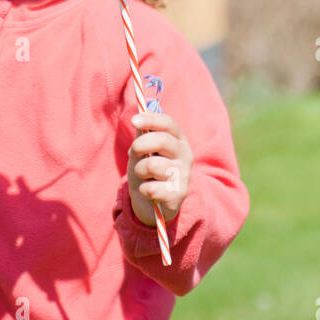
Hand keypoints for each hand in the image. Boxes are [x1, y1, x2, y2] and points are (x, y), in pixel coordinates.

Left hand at [127, 112, 192, 226]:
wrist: (152, 204)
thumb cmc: (147, 172)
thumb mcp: (143, 151)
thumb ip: (143, 134)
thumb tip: (140, 115)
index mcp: (178, 141)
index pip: (168, 123)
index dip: (151, 120)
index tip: (133, 121)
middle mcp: (186, 156)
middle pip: (162, 140)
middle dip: (140, 145)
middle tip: (133, 153)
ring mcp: (184, 175)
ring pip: (152, 165)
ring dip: (139, 171)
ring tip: (143, 176)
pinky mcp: (178, 195)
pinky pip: (150, 188)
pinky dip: (143, 190)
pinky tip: (148, 192)